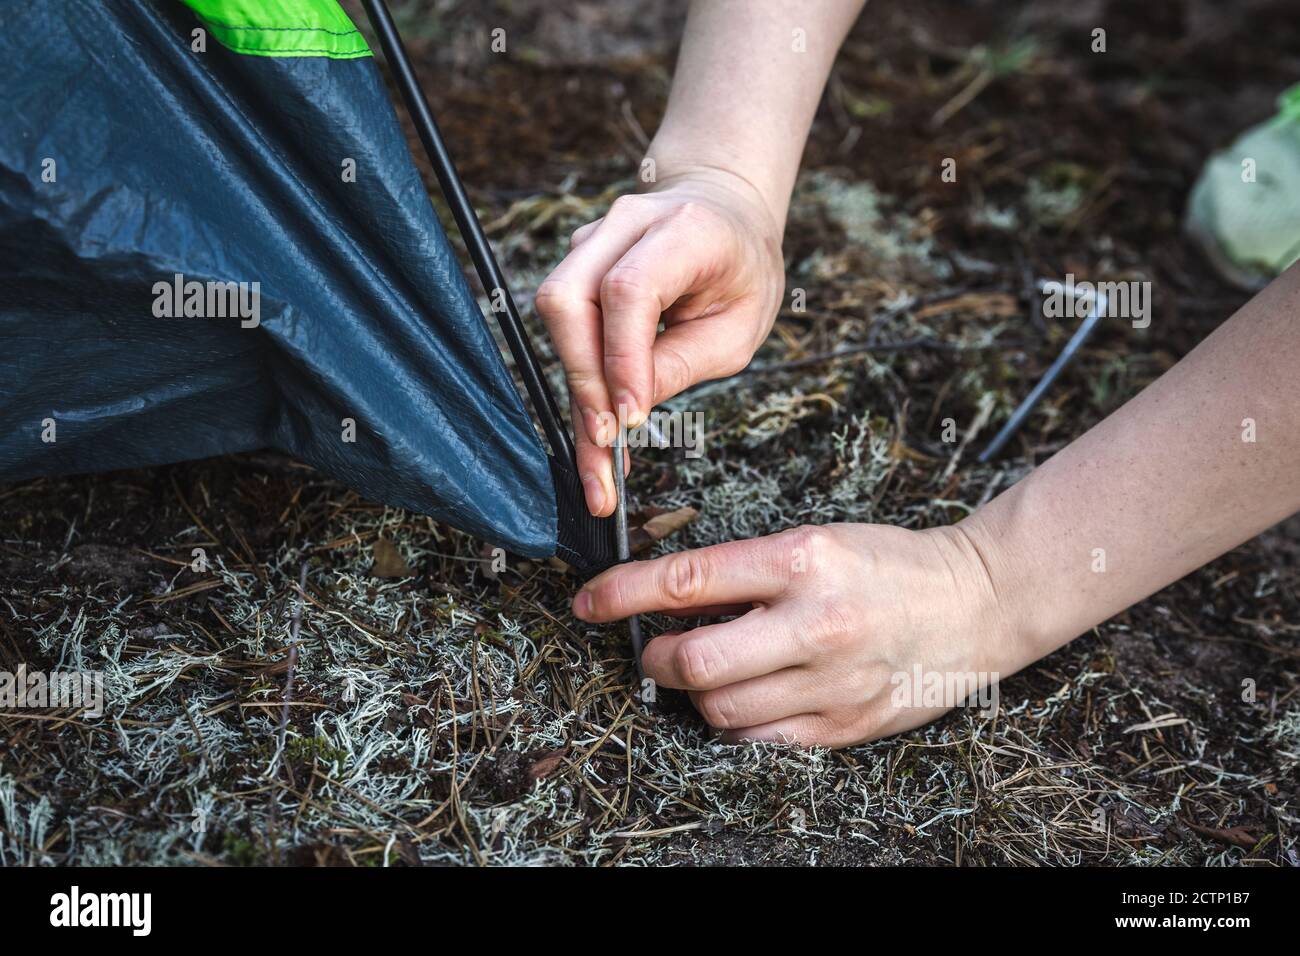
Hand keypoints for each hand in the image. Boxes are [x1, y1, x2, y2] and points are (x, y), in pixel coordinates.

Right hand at [534, 167, 784, 515]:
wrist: (726, 212)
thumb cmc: (740, 274)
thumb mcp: (738, 330)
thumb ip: (681, 364)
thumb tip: (625, 411)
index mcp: (685, 230)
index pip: (629, 290)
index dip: (621, 359)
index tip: (628, 419)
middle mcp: (627, 224)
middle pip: (569, 298)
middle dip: (582, 378)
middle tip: (606, 442)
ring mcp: (594, 239)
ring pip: (557, 312)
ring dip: (575, 385)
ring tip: (599, 452)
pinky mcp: (577, 262)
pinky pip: (565, 323)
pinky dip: (579, 377)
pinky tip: (597, 425)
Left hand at [572, 523, 1027, 746]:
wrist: (975, 604)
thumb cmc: (887, 564)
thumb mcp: (814, 541)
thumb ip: (743, 573)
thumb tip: (665, 599)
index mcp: (801, 560)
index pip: (685, 581)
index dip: (621, 593)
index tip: (588, 600)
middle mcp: (813, 624)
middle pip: (692, 662)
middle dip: (651, 659)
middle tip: (650, 650)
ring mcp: (831, 682)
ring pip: (718, 709)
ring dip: (691, 693)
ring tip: (706, 671)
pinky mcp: (844, 726)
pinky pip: (757, 740)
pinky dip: (734, 721)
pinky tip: (745, 697)